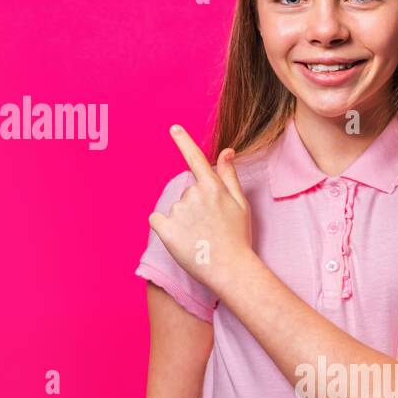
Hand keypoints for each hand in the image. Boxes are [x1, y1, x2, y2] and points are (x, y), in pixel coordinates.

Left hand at [147, 124, 255, 299]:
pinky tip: (181, 240)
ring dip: (184, 220)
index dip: (183, 141)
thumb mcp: (240, 203)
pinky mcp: (165, 229)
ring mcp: (178, 211)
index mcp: (212, 186)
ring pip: (175, 209)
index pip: (195, 158)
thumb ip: (229, 175)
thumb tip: (226, 150)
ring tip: (200, 237)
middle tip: (211, 226)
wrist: (230, 269)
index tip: (173, 128)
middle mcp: (193, 194)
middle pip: (188, 193)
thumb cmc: (238, 237)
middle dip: (196, 206)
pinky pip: (157, 221)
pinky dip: (165, 228)